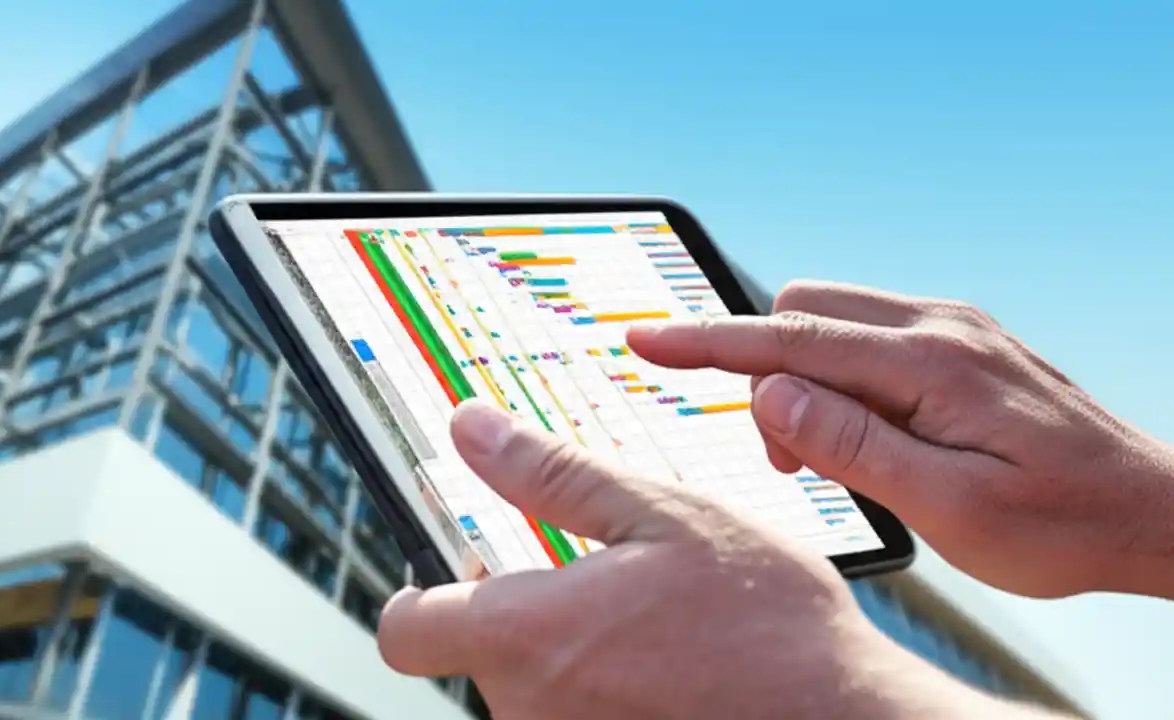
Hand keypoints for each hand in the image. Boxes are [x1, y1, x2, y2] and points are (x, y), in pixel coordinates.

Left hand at [378, 401, 1059, 719]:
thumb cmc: (767, 622)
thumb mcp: (661, 516)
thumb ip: (550, 473)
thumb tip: (469, 428)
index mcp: (526, 635)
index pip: (406, 630)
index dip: (420, 597)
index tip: (460, 577)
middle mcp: (530, 714)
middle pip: (481, 660)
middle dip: (527, 620)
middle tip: (609, 590)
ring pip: (535, 697)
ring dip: (575, 662)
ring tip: (655, 634)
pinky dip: (609, 700)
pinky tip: (668, 677)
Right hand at [628, 280, 1173, 598]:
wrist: (1147, 511)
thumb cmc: (1058, 526)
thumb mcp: (950, 507)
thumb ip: (851, 444)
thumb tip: (767, 391)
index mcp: (932, 366)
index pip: (791, 341)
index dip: (709, 343)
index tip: (647, 341)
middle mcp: (940, 327)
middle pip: (803, 313)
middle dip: (766, 374)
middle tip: (792, 459)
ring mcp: (953, 328)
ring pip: (832, 322)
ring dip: (805, 379)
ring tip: (839, 457)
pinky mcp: (960, 342)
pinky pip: (869, 336)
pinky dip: (842, 378)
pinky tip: (874, 436)